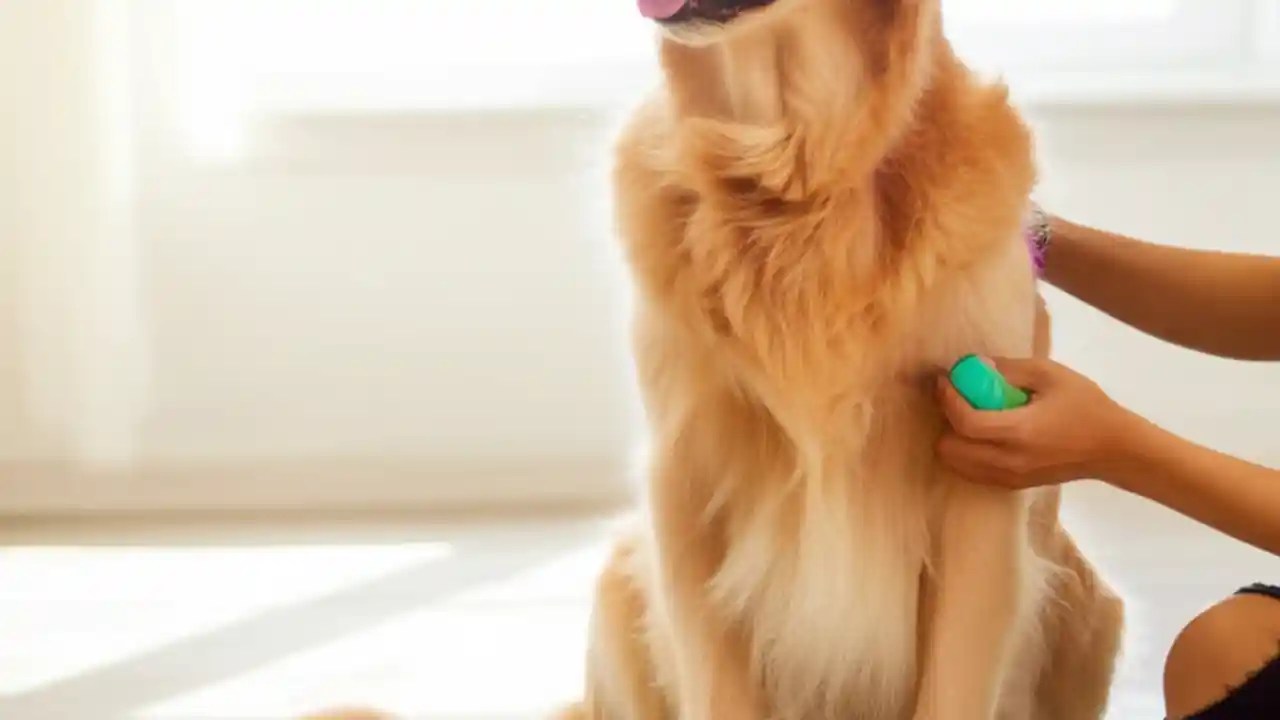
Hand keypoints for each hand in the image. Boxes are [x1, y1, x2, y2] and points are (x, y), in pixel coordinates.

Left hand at [935, 358, 1136, 488]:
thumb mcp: (1051, 375)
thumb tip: (975, 365)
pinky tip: (983, 433)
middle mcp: (1009, 460)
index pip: (965, 422)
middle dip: (945, 421)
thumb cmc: (1086, 406)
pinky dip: (966, 453)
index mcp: (1019, 432)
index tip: (944, 379)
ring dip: (953, 439)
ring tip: (969, 415)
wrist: (1114, 449)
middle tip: (956, 398)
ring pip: (957, 464)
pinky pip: (973, 473)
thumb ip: (1009, 369)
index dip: (947, 399)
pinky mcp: (1013, 485)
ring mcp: (1010, 477)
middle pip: (950, 449)